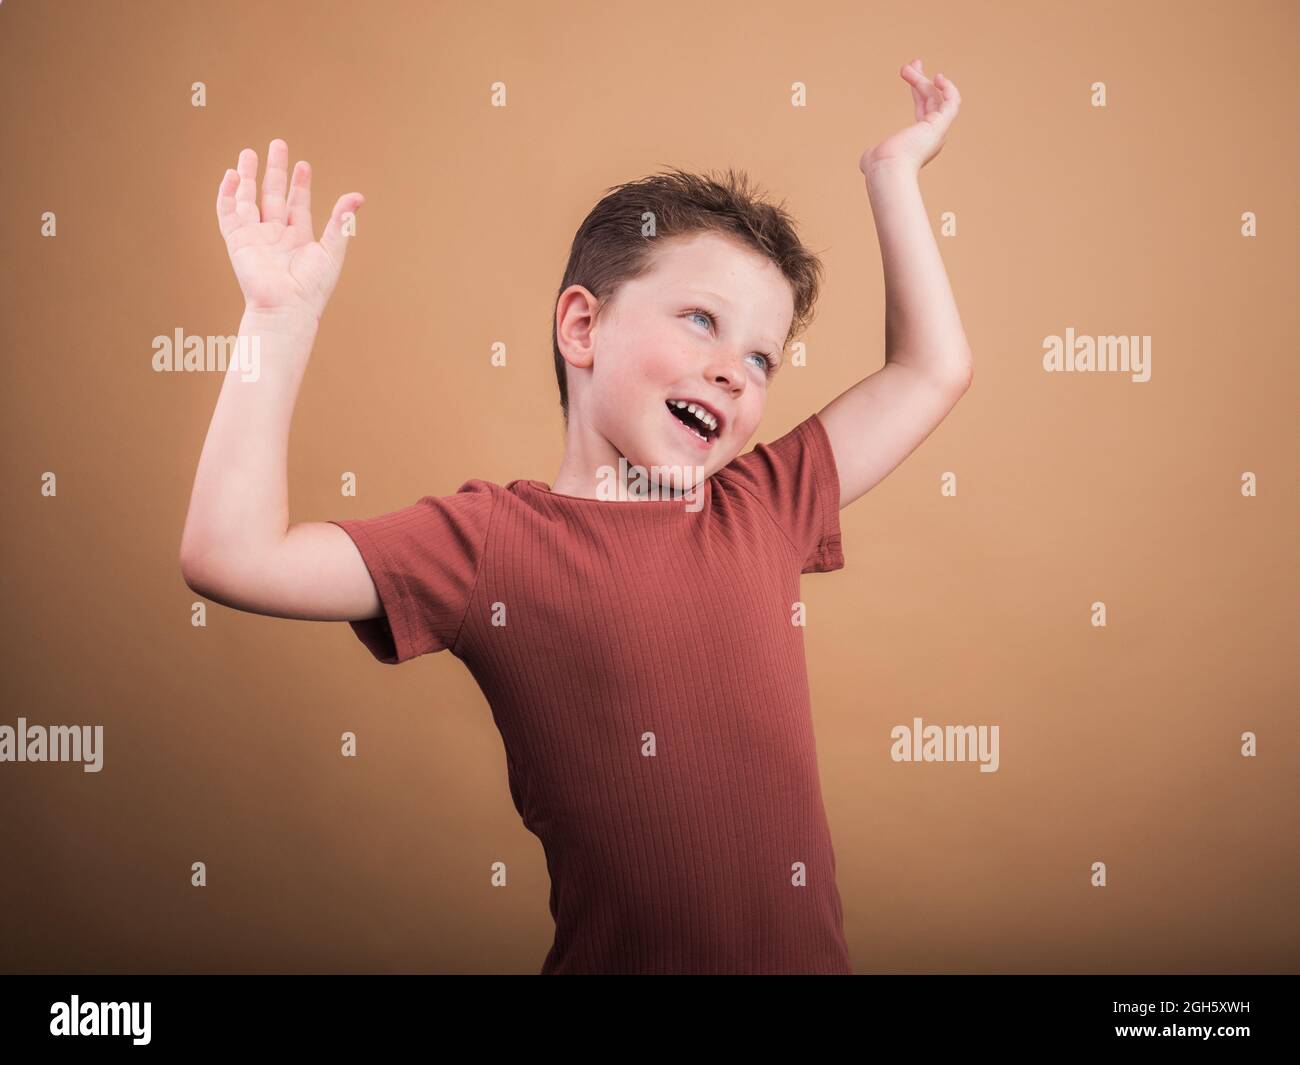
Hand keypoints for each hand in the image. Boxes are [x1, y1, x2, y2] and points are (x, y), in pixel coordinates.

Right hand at [215, 139, 363, 323]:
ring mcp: (254, 236)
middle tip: (278, 144)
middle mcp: (275, 235)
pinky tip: (232, 175)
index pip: (297, 204)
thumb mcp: (332, 251)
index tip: (304, 165)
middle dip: (275, 170)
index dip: (300, 184)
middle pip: (272, 195)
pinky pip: (228, 212)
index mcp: (298, 238)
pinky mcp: (236, 240)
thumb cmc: (312, 288)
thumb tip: (358, 196)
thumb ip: (341, 222)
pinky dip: (227, 193)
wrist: (287, 307)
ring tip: (249, 152)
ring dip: (248, 176)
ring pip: (248, 199)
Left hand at [859, 60, 960, 179]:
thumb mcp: (873, 158)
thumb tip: (868, 158)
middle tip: (912, 63)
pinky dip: (949, 89)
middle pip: (931, 99)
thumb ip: (874, 153)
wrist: (887, 169)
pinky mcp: (940, 126)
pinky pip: (952, 103)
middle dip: (922, 79)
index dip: (918, 88)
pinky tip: (938, 77)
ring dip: (924, 80)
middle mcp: (932, 136)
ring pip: (937, 98)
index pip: (923, 108)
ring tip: (909, 67)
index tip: (909, 72)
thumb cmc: (879, 167)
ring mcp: (937, 131)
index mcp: (919, 141)